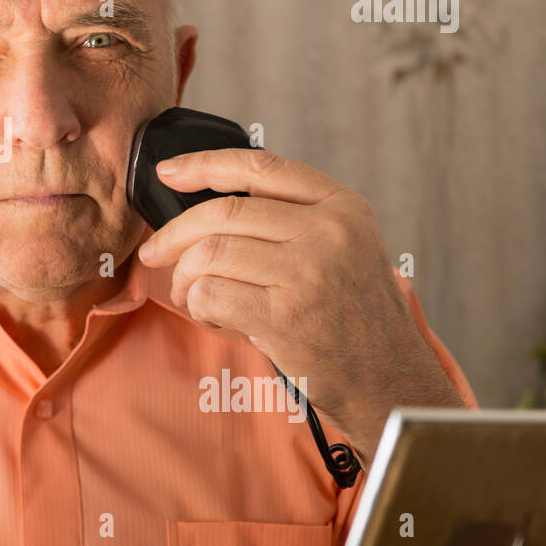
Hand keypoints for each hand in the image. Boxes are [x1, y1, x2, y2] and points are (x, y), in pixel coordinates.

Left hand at [136, 147, 464, 464]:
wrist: (390, 381)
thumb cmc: (354, 317)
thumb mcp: (345, 247)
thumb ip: (292, 218)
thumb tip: (206, 203)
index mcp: (341, 206)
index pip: (260, 167)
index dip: (205, 164)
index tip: (168, 171)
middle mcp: (328, 232)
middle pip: (223, 213)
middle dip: (175, 234)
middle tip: (155, 252)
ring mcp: (308, 272)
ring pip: (210, 254)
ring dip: (185, 278)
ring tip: (192, 295)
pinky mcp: (286, 316)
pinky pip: (211, 294)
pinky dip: (198, 306)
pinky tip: (214, 318)